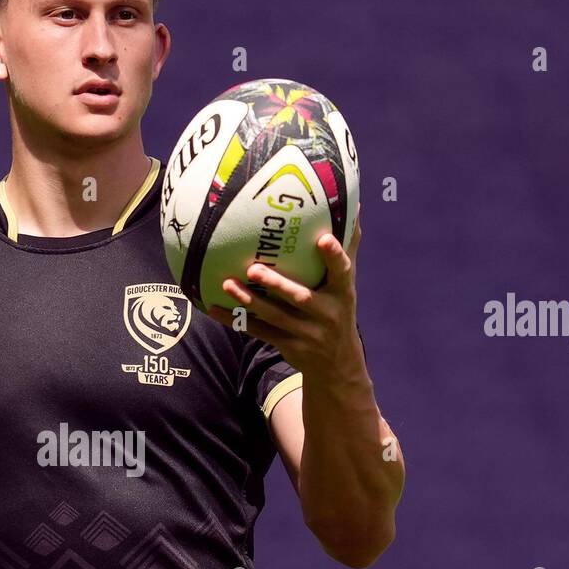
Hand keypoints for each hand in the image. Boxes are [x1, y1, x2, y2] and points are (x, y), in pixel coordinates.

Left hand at [206, 207, 363, 381]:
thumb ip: (347, 247)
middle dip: (277, 285)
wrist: (337, 364)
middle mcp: (327, 314)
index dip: (334, 256)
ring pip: (274, 317)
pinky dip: (236, 320)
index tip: (323, 239)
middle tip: (254, 269)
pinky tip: (215, 308)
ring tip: (227, 284)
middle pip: (300, 298)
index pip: (342, 272)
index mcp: (343, 293)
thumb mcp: (347, 284)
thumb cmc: (338, 309)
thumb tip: (353, 205)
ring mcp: (307, 333)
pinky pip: (259, 332)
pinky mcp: (289, 346)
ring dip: (249, 302)